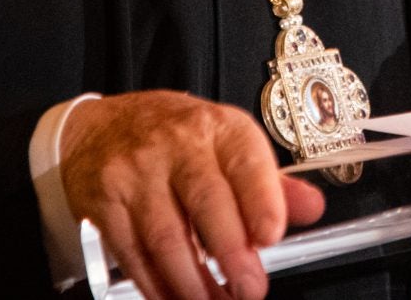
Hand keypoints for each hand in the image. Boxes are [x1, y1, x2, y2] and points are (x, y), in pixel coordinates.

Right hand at [60, 90, 325, 299]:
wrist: (99, 128)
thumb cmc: (173, 137)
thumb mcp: (226, 143)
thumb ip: (270, 181)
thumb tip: (311, 209)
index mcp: (218, 128)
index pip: (245, 160)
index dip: (261, 199)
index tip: (271, 235)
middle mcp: (177, 145)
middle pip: (206, 201)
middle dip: (231, 252)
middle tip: (250, 289)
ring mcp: (137, 172)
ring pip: (166, 236)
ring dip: (193, 282)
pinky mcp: (106, 202)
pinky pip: (134, 253)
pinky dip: (156, 285)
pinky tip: (175, 297)